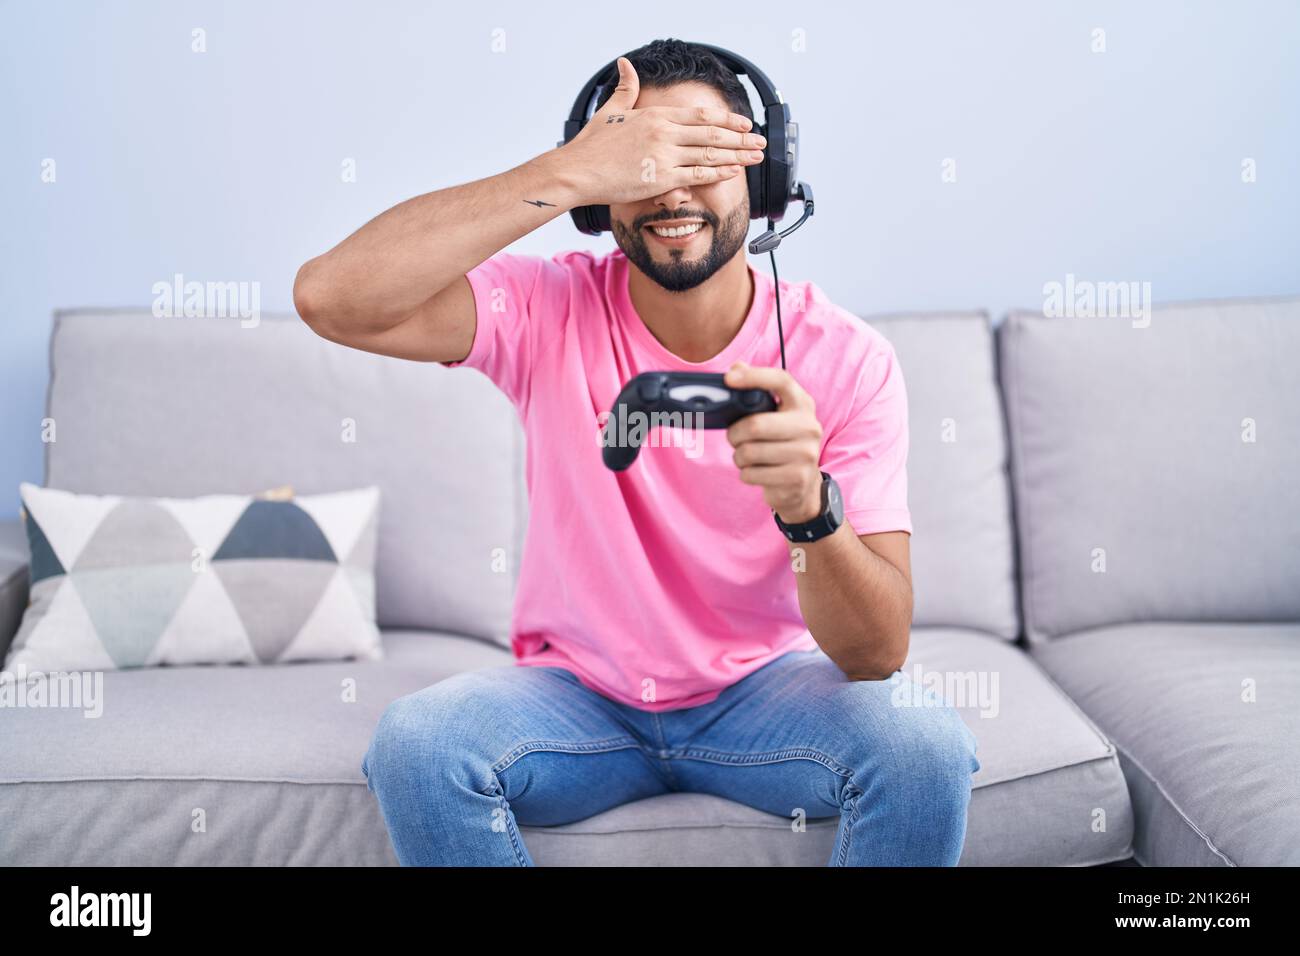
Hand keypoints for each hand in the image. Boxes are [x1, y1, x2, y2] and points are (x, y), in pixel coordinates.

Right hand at [555, 57, 766, 205]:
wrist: (576, 171)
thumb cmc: (591, 144)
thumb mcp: (611, 110)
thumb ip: (625, 88)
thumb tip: (625, 64)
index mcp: (656, 115)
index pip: (700, 115)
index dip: (726, 119)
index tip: (744, 123)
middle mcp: (664, 133)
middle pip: (711, 133)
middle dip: (740, 138)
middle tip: (760, 141)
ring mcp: (663, 156)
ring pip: (709, 154)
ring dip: (736, 155)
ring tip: (755, 157)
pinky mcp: (660, 178)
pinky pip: (696, 175)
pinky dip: (718, 172)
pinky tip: (733, 171)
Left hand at [724, 362, 825, 524]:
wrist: (803, 486)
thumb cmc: (780, 444)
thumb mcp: (774, 417)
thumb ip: (755, 392)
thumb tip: (736, 367)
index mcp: (802, 403)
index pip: (781, 380)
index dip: (754, 376)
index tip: (728, 379)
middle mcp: (809, 426)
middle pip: (755, 425)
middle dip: (735, 434)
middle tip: (734, 438)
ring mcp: (807, 453)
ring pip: (750, 452)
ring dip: (739, 457)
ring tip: (747, 457)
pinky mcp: (797, 478)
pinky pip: (752, 474)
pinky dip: (746, 474)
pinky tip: (757, 472)